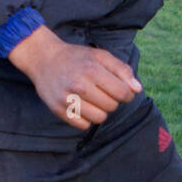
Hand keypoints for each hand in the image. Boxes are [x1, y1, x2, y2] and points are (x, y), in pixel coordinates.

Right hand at [8, 25, 141, 129]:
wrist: (43, 59)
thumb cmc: (77, 57)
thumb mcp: (101, 56)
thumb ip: (122, 70)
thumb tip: (137, 89)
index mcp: (92, 70)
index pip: (123, 93)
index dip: (127, 93)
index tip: (120, 89)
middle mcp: (79, 86)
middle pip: (112, 106)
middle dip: (112, 100)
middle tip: (101, 91)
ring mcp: (67, 99)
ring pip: (100, 118)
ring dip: (100, 110)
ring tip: (92, 99)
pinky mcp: (58, 111)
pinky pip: (84, 125)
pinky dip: (86, 118)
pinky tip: (81, 105)